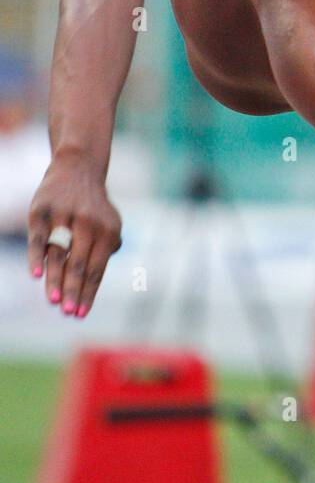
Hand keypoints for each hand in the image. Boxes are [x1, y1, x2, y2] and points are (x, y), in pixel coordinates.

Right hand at [27, 150, 121, 318]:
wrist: (78, 168)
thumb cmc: (94, 206)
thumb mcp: (110, 224)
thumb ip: (107, 251)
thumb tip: (92, 282)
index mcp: (107, 231)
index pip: (96, 269)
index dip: (88, 293)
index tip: (80, 314)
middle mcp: (88, 223)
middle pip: (79, 264)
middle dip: (73, 291)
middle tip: (68, 313)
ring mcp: (64, 215)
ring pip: (59, 253)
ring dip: (56, 279)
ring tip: (53, 301)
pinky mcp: (41, 210)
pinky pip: (39, 236)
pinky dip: (37, 256)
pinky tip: (36, 275)